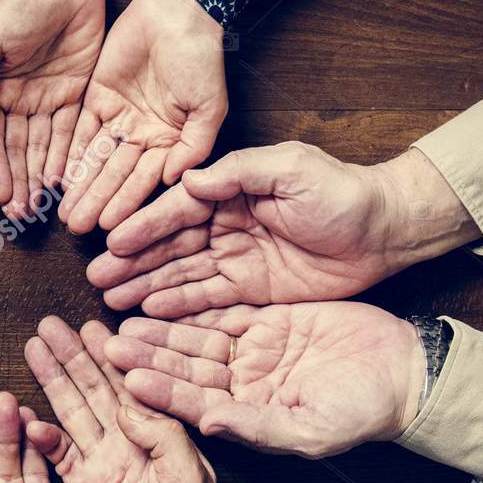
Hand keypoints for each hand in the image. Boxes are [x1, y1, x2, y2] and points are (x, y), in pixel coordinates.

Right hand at [0, 0, 104, 219]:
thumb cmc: (20, 2)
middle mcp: (18, 100)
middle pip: (18, 151)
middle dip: (19, 183)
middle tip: (21, 216)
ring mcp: (48, 98)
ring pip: (44, 147)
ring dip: (42, 178)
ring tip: (41, 208)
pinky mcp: (78, 93)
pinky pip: (72, 132)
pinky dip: (69, 156)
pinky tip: (66, 181)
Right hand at [20, 317, 221, 482]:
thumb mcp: (188, 478)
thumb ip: (163, 434)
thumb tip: (129, 401)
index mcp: (161, 435)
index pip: (131, 384)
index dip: (109, 355)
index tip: (88, 327)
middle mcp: (131, 443)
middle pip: (96, 390)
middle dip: (71, 357)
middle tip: (47, 326)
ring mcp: (105, 464)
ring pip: (73, 413)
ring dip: (52, 382)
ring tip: (32, 349)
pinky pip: (57, 454)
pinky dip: (40, 435)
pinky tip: (25, 415)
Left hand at [60, 0, 227, 234]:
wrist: (176, 13)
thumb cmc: (201, 58)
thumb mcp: (208, 108)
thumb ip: (193, 147)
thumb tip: (173, 182)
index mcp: (170, 141)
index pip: (144, 179)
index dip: (127, 203)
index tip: (110, 227)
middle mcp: (143, 135)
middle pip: (116, 174)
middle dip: (96, 200)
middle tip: (76, 227)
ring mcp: (119, 117)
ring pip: (96, 158)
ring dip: (81, 185)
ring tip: (66, 212)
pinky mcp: (98, 97)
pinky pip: (82, 130)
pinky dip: (72, 153)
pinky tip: (60, 177)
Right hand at [89, 144, 480, 313]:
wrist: (386, 232)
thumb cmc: (343, 193)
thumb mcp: (291, 169)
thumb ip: (239, 172)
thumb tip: (187, 176)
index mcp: (231, 190)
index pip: (178, 209)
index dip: (144, 227)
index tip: (112, 243)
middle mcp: (225, 225)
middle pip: (170, 246)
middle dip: (132, 263)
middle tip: (96, 281)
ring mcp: (236, 259)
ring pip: (181, 275)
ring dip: (145, 288)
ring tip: (110, 301)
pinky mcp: (251, 290)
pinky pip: (206, 299)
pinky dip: (177, 307)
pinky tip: (147, 313)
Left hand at [104, 303, 425, 457]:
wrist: (404, 373)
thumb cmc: (361, 413)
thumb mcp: (309, 429)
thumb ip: (256, 426)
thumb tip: (209, 423)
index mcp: (246, 416)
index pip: (192, 403)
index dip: (158, 391)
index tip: (126, 378)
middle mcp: (241, 386)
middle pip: (184, 370)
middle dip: (146, 356)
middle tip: (107, 341)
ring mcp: (253, 352)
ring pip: (196, 340)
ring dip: (160, 330)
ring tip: (121, 317)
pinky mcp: (269, 321)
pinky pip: (223, 312)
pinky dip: (194, 305)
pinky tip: (161, 293)